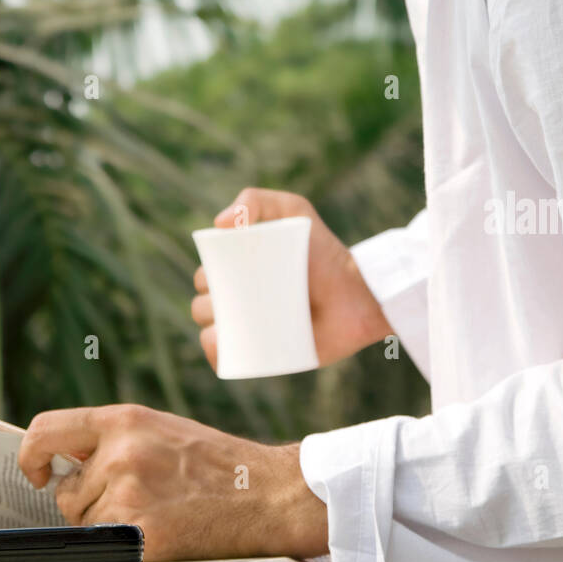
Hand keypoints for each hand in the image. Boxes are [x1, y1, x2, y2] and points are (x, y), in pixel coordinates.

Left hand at [18, 404, 328, 561]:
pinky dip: (128, 549)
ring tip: (158, 512)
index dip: (31, 456)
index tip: (38, 472)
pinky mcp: (141, 535)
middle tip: (138, 499)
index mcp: (124, 420)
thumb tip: (66, 461)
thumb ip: (114, 439)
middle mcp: (121, 452)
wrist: (267, 492)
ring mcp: (129, 494)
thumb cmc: (218, 463)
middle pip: (68, 494)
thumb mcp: (161, 429)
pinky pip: (108, 549)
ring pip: (87, 526)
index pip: (47, 431)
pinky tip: (162, 533)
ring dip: (111, 527)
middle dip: (90, 504)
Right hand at [191, 186, 391, 370]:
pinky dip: (218, 356)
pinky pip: (230, 361)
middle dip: (207, 303)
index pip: (205, 275)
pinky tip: (225, 346)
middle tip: (235, 297)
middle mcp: (242, 300)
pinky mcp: (266, 356)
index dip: (205, 275)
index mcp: (240, 270)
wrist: (358, 292)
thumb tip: (219, 223)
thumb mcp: (293, 210)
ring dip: (211, 330)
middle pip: (204, 305)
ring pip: (212, 333)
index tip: (222, 272)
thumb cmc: (324, 250)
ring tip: (234, 321)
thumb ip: (256, 199)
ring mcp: (253, 330)